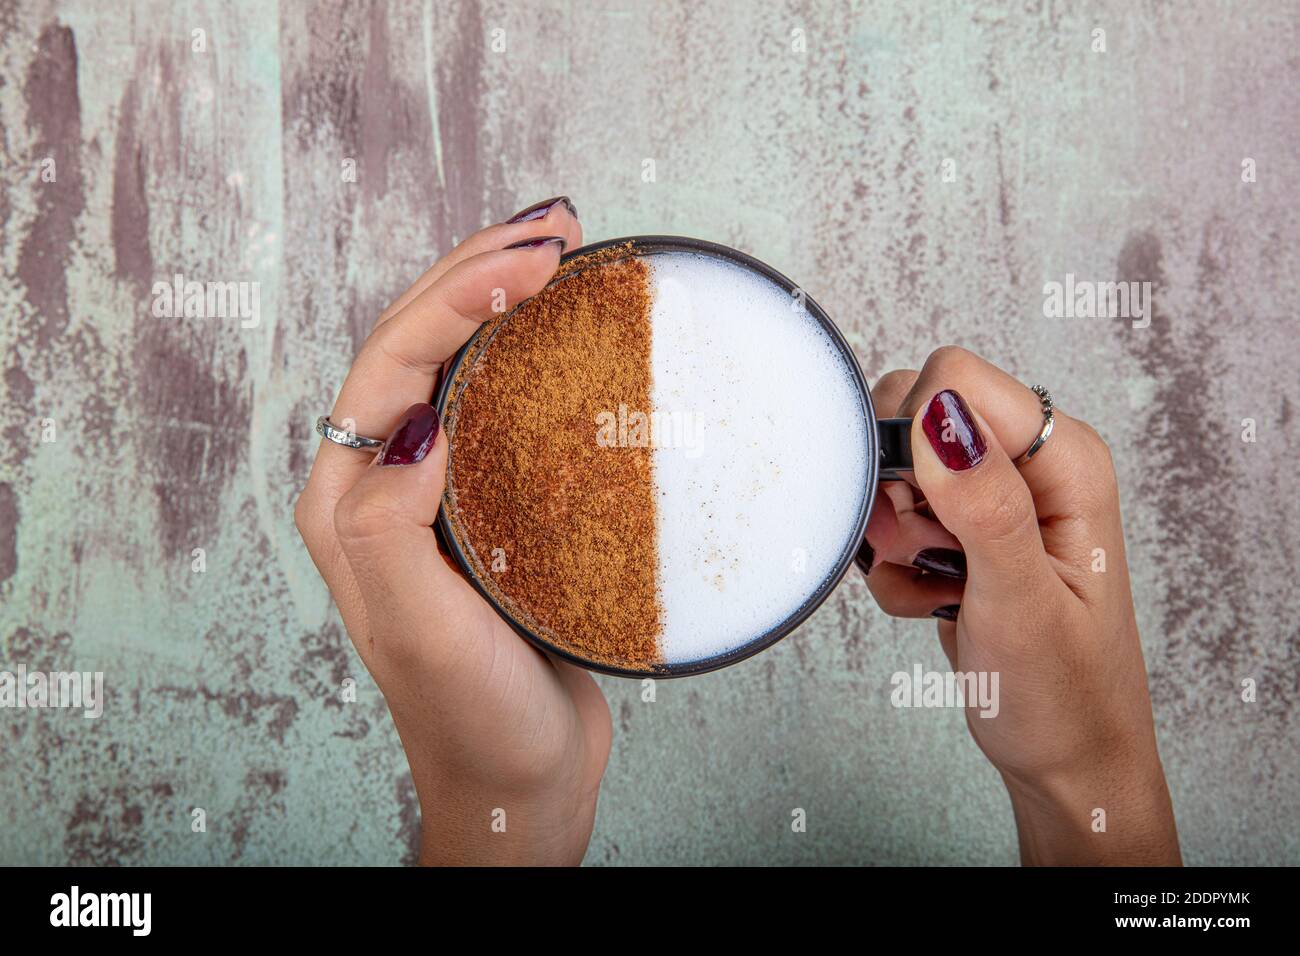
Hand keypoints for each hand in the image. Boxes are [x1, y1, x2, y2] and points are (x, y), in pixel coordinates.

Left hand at [294, 198, 610, 865]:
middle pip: (420, 344)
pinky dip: (539, 354)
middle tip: (557, 224)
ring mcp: (442, 490)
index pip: (392, 364)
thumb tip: (417, 420)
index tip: (534, 264)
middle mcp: (386, 483)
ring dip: (506, 298)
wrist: (520, 777)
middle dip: (481, 272)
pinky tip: (572, 331)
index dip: (458, 300)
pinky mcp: (493, 504)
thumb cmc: (469, 716)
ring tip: (561, 246)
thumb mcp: (419, 629)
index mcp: (349, 501)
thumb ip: (390, 525)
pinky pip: (509, 406)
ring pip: (462, 365)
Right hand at [863, 347, 1180, 865]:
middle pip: (916, 412)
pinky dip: (894, 566)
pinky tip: (933, 600)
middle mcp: (1031, 464)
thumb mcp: (1023, 603)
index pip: (954, 379)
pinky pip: (892, 516)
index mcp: (1065, 460)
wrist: (1065, 759)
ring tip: (938, 583)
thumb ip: (985, 508)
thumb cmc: (1064, 694)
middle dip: (897, 488)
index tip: (927, 513)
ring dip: (893, 535)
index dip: (918, 437)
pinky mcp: (964, 529)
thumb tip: (940, 420)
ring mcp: (994, 496)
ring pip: (894, 467)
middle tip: (930, 552)